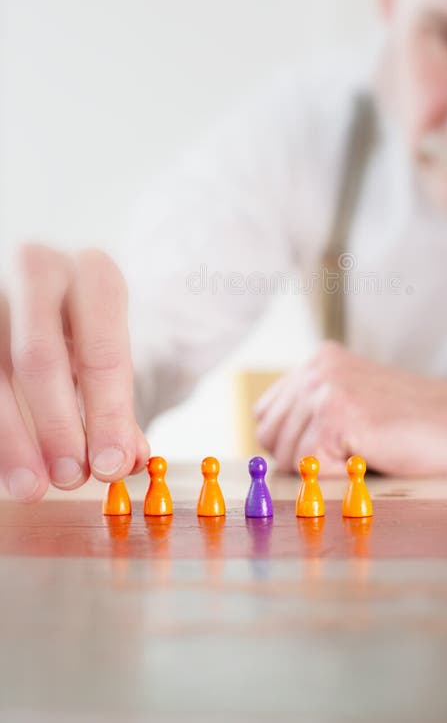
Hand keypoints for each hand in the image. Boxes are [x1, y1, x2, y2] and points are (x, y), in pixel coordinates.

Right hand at [0, 244, 148, 501]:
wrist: (40, 287)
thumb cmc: (79, 326)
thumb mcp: (105, 353)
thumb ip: (116, 408)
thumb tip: (127, 459)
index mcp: (93, 274)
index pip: (103, 351)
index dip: (108, 415)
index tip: (112, 466)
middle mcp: (39, 269)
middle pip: (41, 359)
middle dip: (56, 427)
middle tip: (72, 479)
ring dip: (12, 437)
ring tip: (32, 485)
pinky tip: (8, 467)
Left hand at [254, 341, 446, 476]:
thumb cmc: (419, 426)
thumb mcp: (357, 405)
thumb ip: (313, 416)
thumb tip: (266, 453)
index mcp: (320, 360)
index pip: (265, 416)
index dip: (291, 445)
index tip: (329, 450)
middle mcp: (318, 367)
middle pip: (269, 437)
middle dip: (303, 461)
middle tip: (354, 453)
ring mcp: (326, 388)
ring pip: (287, 456)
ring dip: (326, 469)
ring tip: (369, 450)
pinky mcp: (339, 413)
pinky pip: (311, 468)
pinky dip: (340, 477)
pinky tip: (374, 456)